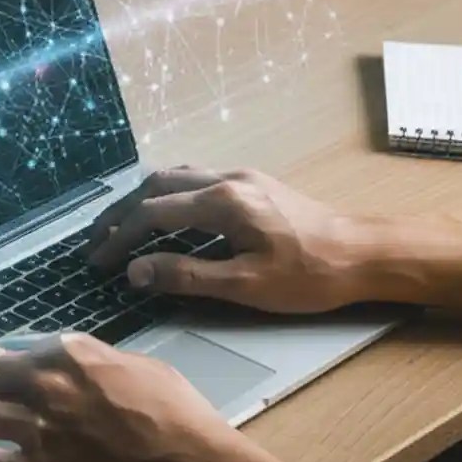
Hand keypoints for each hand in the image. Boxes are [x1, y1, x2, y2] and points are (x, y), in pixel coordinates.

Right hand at [85, 166, 365, 312]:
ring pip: (174, 176)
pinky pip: (195, 178)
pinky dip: (166, 193)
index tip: (98, 261)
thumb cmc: (310, 275)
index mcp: (222, 202)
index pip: (152, 213)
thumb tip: (136, 271)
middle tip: (96, 240)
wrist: (366, 254)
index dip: (119, 237)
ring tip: (120, 225)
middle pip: (155, 186)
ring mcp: (241, 177)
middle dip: (120, 213)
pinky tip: (164, 212)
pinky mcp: (253, 183)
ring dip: (141, 199)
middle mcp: (227, 179)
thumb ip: (185, 276)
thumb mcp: (244, 285)